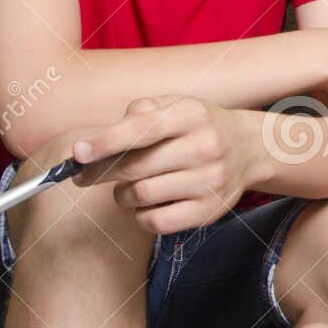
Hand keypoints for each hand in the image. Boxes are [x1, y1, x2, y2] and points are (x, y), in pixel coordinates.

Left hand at [71, 96, 266, 233]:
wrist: (248, 149)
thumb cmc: (198, 126)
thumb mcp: (175, 106)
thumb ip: (140, 112)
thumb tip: (103, 138)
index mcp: (190, 115)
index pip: (141, 130)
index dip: (105, 143)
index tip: (78, 153)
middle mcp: (203, 147)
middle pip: (134, 167)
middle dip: (100, 173)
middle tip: (83, 175)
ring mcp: (209, 181)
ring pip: (141, 195)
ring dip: (122, 194)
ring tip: (127, 186)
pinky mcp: (208, 211)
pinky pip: (155, 222)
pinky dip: (139, 215)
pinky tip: (145, 204)